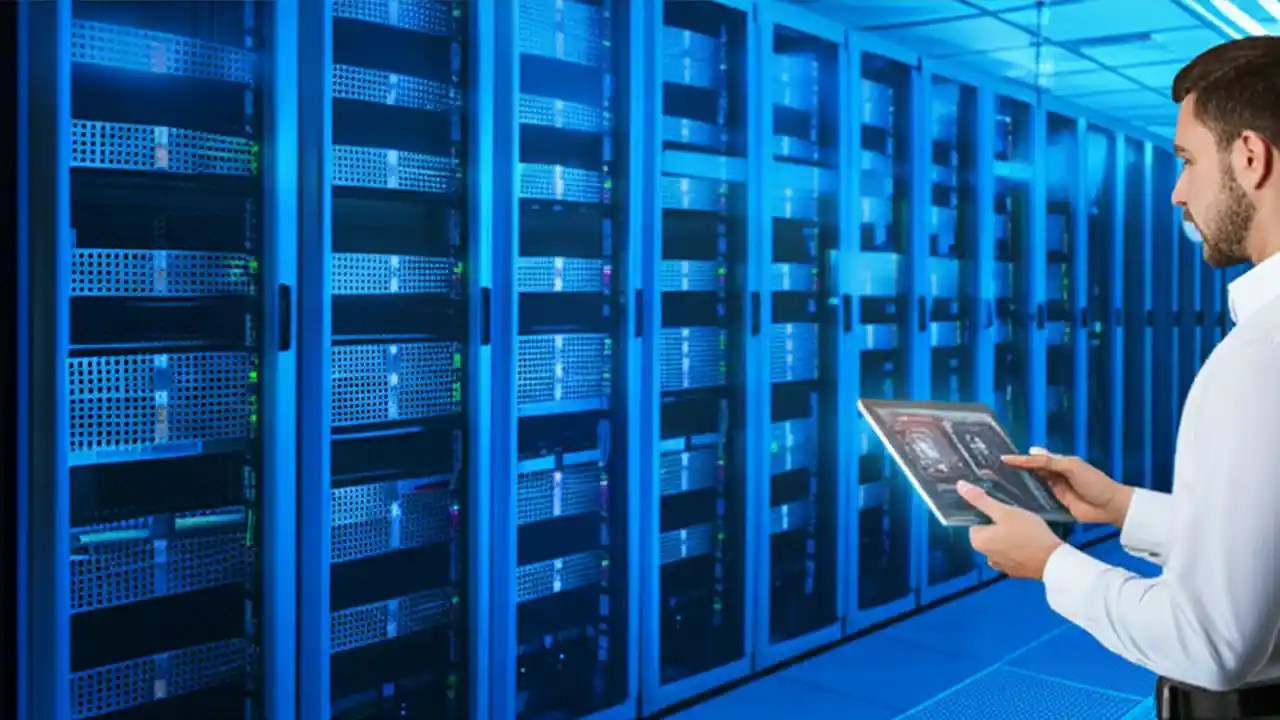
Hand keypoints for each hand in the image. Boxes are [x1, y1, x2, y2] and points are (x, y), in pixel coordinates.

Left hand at [956, 480, 1064, 579]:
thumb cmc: (1027, 533)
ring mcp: (1000, 566)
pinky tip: (1030, 542)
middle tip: (1017, 519)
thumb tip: (959, 486)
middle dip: (999, 526)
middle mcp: (985, 556)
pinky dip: (1017, 549)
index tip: (1004, 511)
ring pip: (1000, 544)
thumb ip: (981, 500)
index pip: (975, 522)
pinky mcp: (1015, 571)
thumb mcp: (1004, 511)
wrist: (1054, 561)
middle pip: (988, 533)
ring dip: (1008, 537)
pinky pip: (1011, 555)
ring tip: (1025, 529)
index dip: (989, 514)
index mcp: (977, 542)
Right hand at [1001, 447, 1132, 526]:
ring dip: (1020, 483)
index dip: (1020, 459)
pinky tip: (1015, 499)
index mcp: (1059, 463)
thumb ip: (1051, 462)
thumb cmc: (1093, 482)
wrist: (1109, 506)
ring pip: (1034, 484)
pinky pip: (1039, 498)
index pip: (1035, 460)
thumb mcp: (1072, 467)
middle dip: (1017, 470)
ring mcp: (1054, 490)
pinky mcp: (1055, 503)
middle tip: (996, 471)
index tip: (1003, 459)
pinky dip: (1028, 497)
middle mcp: (1054, 475)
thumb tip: (1030, 451)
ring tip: (1000, 484)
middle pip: (1032, 471)